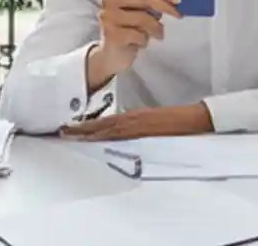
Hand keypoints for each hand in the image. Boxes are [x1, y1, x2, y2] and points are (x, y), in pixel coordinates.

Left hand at [59, 103, 213, 141]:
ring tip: (69, 134)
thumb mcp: (153, 124)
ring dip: (87, 132)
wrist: (196, 118)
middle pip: (101, 125)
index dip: (87, 126)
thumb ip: (138, 128)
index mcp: (134, 118)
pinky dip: (104, 134)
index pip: (105, 122)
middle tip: (61, 131)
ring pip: (107, 128)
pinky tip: (94, 138)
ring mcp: (137, 125)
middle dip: (80, 129)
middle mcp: (132, 120)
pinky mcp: (144, 128)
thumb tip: (124, 135)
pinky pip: (120, 133)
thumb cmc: (178, 122)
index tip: (71, 128)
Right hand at [86, 0, 180, 89]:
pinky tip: (140, 44)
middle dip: (165, 7)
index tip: (177, 0)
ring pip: (144, 18)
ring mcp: (108, 18)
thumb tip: (172, 1)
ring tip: (158, 35)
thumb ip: (149, 4)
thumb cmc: (126, 32)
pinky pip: (139, 35)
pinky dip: (145, 41)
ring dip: (156, 28)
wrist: (110, 56)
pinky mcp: (112, 35)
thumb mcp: (137, 14)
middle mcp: (109, 2)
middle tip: (178, 15)